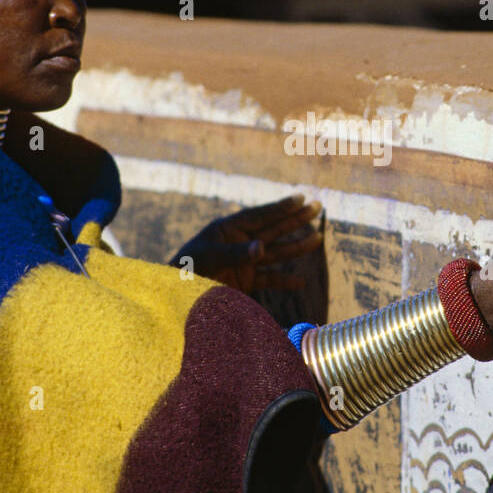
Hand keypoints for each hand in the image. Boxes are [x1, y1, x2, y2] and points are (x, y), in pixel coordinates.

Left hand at [170, 194, 323, 292]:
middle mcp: (239, 243)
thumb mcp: (209, 257)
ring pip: (276, 253)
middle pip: (273, 229)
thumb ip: (236, 253)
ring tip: (318, 239)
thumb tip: (261, 248)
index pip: (259, 215)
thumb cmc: (186, 269)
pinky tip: (300, 281)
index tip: (301, 198)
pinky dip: (284, 281)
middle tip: (318, 206)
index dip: (280, 207)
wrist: (174, 294)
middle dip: (296, 219)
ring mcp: (243, 263)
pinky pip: (269, 279)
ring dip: (297, 247)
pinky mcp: (244, 282)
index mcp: (228, 230)